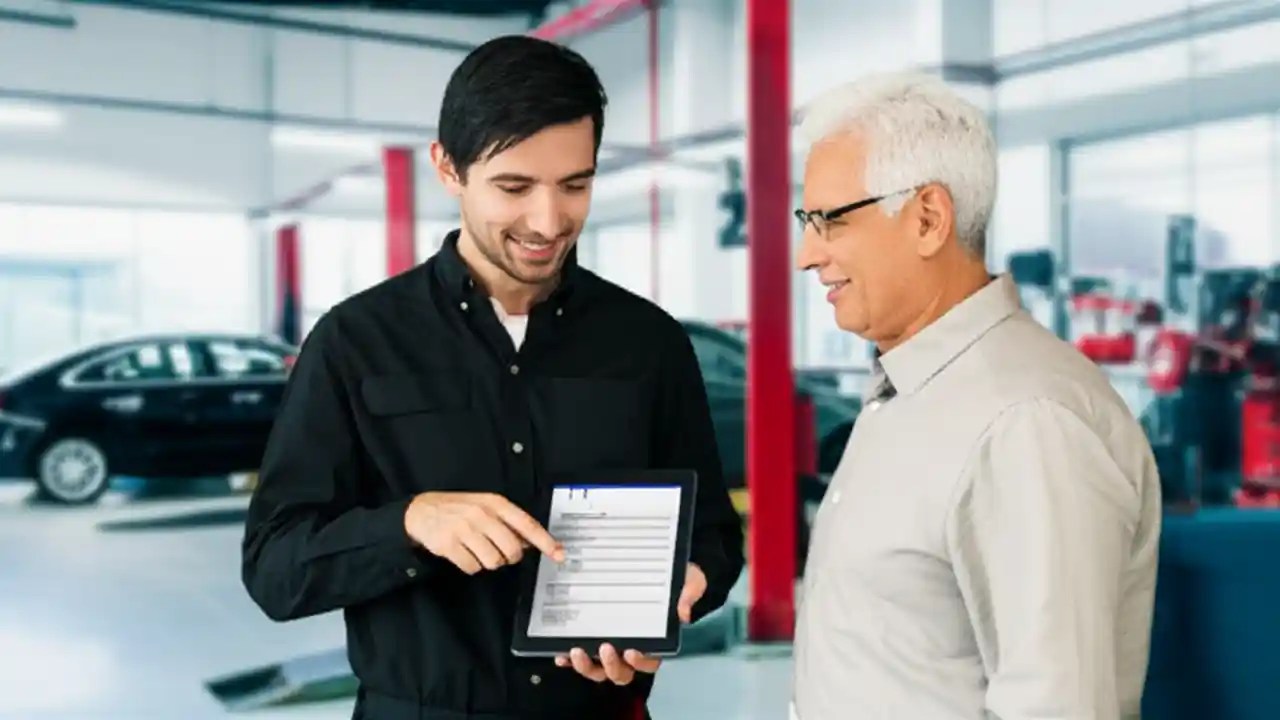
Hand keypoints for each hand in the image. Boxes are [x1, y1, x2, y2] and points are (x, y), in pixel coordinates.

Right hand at [404, 492, 563, 573]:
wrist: (421, 511)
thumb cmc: (458, 509)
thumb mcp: (485, 506)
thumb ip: (508, 522)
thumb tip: (530, 542)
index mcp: (495, 503)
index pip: (527, 524)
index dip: (545, 541)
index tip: (559, 554)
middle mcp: (482, 515)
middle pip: (512, 550)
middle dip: (509, 557)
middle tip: (499, 551)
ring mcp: (464, 529)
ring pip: (493, 562)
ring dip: (488, 561)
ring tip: (476, 549)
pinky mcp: (449, 545)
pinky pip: (472, 568)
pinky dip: (471, 565)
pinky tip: (463, 553)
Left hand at [554, 563, 707, 683]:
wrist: (657, 566)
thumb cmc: (675, 577)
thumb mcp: (689, 579)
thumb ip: (689, 592)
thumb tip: (682, 612)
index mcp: (655, 641)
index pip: (649, 661)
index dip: (641, 662)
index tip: (632, 651)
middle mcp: (631, 648)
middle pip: (621, 672)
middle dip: (611, 666)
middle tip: (605, 648)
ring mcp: (610, 645)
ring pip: (598, 669)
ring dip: (586, 666)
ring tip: (577, 651)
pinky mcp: (592, 636)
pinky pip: (580, 656)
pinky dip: (569, 659)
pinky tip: (561, 653)